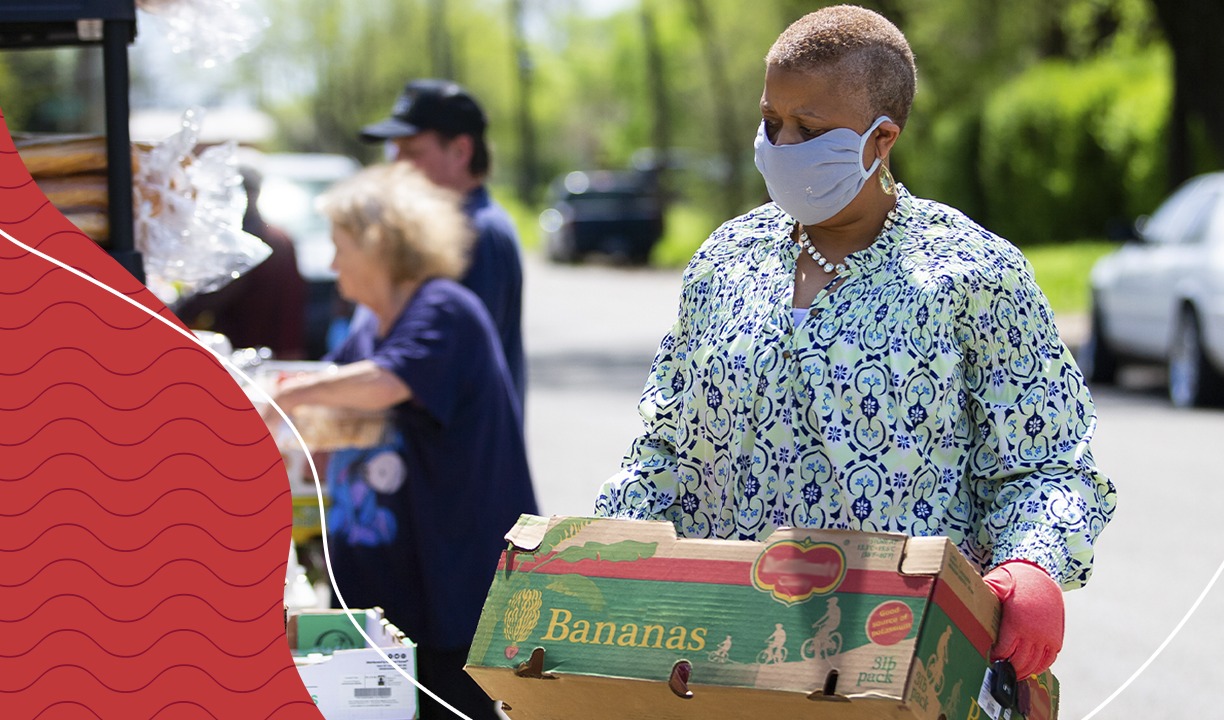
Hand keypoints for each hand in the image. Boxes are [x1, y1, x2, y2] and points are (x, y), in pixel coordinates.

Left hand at [982, 561, 1063, 677]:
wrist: (1042, 575)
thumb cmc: (1016, 581)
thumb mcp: (998, 584)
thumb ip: (986, 593)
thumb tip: (965, 596)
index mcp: (1016, 622)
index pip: (1004, 650)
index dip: (996, 657)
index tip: (990, 659)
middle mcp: (1033, 633)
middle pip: (1019, 661)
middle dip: (1008, 669)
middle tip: (1000, 671)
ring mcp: (1046, 637)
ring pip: (1034, 664)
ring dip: (1023, 672)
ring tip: (1013, 674)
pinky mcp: (1056, 638)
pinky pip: (1049, 659)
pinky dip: (1040, 667)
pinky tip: (1030, 669)